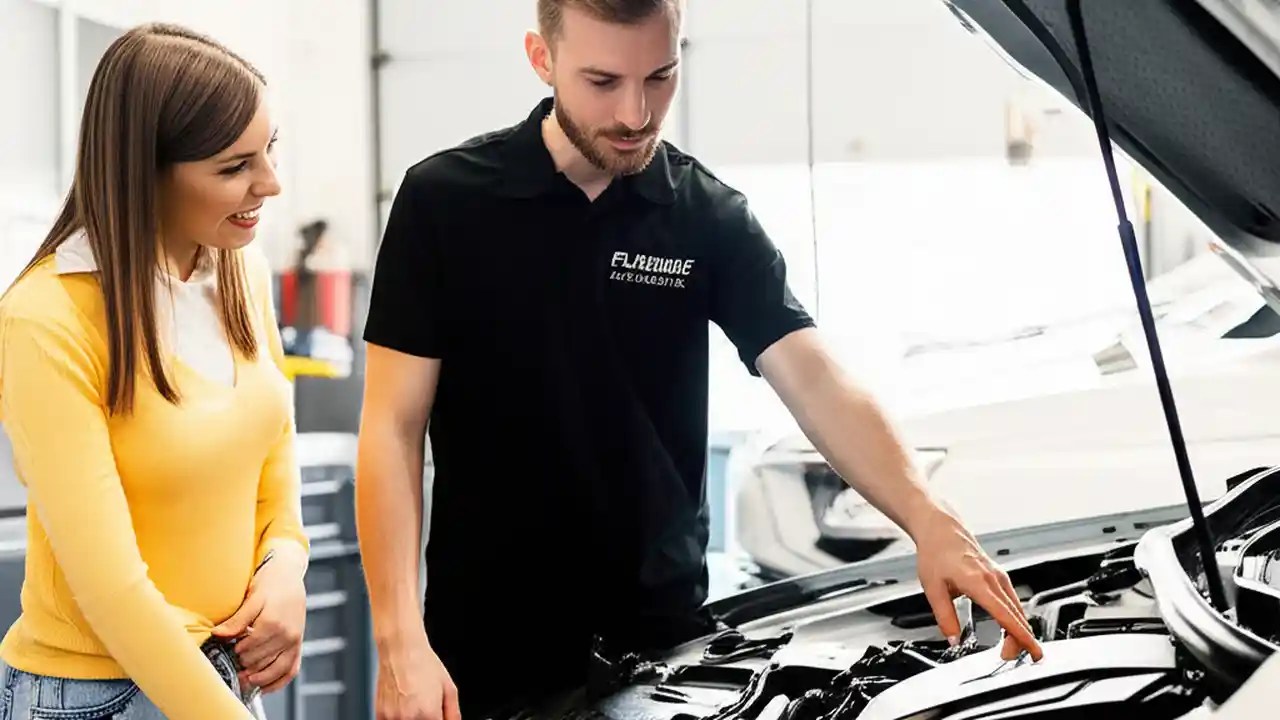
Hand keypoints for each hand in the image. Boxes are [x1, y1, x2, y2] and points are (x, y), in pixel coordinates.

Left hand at [212, 550, 307, 692]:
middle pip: (259, 661)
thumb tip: (218, 635)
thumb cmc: (271, 583)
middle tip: (233, 661)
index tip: (227, 649)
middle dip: (244, 663)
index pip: (248, 650)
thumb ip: (237, 620)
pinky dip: (278, 682)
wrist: (289, 575)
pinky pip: (291, 670)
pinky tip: (264, 686)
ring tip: (244, 677)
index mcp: (273, 623)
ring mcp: (294, 641)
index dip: (234, 652)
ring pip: (275, 670)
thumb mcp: (252, 598)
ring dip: (258, 677)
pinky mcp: (298, 644)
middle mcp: (287, 635)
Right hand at [375, 634, 459, 719]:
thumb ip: (453, 713)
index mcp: (429, 714)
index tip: (436, 716)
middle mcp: (409, 719)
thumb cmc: (423, 664)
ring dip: (410, 719)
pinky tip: (402, 705)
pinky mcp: (379, 713)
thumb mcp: (449, 688)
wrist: (401, 649)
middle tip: (425, 708)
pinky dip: (397, 718)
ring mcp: (392, 717)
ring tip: (413, 704)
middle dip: (425, 719)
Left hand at [912, 505, 1043, 661]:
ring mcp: (999, 576)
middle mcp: (994, 579)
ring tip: (1009, 648)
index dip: (1021, 637)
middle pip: (1017, 616)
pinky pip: (1013, 600)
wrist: (941, 529)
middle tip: (1009, 658)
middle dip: (1020, 640)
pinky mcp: (999, 575)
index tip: (1033, 652)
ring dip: (1018, 630)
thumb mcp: (932, 588)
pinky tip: (1011, 627)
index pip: (1006, 616)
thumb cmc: (936, 553)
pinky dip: (1015, 617)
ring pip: (1017, 609)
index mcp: (979, 583)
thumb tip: (952, 640)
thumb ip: (944, 616)